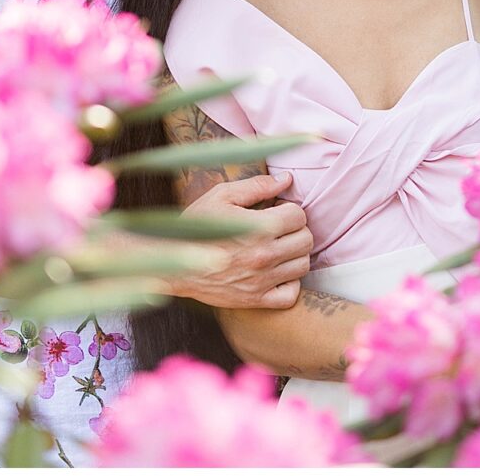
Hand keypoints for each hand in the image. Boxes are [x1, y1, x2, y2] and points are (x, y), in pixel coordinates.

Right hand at [169, 172, 312, 309]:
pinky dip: (289, 283)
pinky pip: (291, 294)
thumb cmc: (195, 226)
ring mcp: (261, 281)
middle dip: (295, 229)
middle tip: (277, 228)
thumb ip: (257, 185)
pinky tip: (276, 272)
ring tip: (276, 247)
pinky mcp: (255, 300)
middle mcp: (264, 256)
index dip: (288, 209)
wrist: (173, 264)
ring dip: (294, 254)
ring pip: (303, 266)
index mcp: (259, 228)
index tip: (274, 211)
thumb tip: (287, 179)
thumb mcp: (221, 196)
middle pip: (306, 240)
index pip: (299, 216)